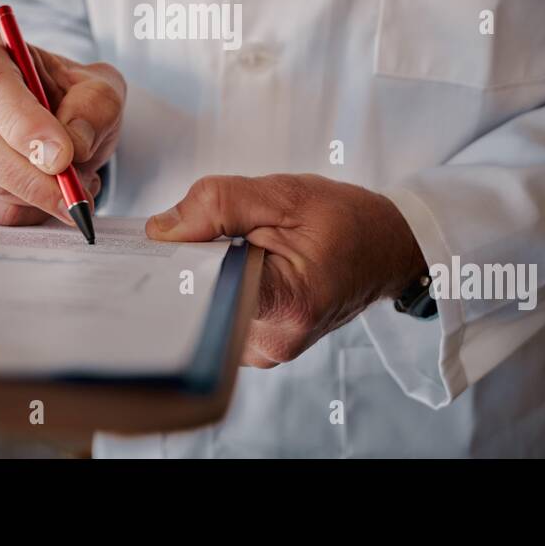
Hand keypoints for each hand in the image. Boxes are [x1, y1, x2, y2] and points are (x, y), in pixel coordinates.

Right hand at [0, 32, 124, 224]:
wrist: (66, 123)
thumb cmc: (77, 100)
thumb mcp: (102, 91)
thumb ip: (94, 109)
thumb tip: (73, 145)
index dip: (24, 126)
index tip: (62, 157)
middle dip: (30, 177)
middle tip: (74, 194)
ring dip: (36, 196)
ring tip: (77, 183)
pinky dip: (27, 212)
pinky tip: (53, 195)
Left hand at [147, 174, 423, 367]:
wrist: (383, 248)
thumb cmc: (345, 220)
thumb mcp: (283, 195)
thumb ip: (219, 205)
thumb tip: (161, 231)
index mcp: (288, 302)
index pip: (208, 289)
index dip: (178, 260)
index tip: (162, 239)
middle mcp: (273, 340)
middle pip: (200, 300)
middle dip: (188, 262)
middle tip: (192, 229)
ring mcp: (265, 350)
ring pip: (206, 307)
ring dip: (203, 272)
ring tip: (226, 244)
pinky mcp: (258, 346)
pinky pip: (218, 312)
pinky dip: (216, 284)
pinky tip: (230, 262)